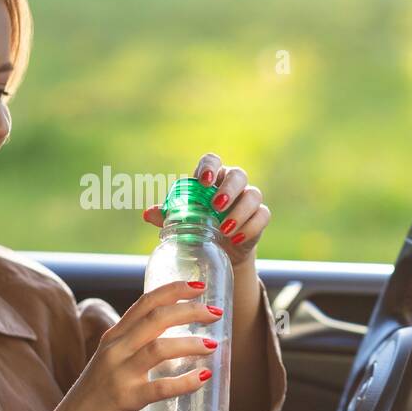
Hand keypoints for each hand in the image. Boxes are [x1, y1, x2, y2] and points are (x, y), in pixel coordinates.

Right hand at [50, 279, 226, 410]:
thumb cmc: (96, 397)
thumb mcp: (110, 362)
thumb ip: (134, 348)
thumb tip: (173, 341)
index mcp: (114, 337)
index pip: (145, 302)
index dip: (174, 290)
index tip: (199, 285)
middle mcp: (115, 349)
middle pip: (156, 318)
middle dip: (190, 311)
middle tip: (216, 313)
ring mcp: (119, 373)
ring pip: (160, 348)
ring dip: (190, 343)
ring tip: (213, 345)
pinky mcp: (125, 399)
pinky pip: (160, 387)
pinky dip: (185, 381)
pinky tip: (203, 377)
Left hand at [143, 152, 271, 267]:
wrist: (220, 250)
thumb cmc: (198, 227)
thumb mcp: (182, 222)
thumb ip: (167, 216)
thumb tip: (148, 213)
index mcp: (212, 178)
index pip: (213, 161)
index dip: (210, 167)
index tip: (204, 181)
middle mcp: (233, 185)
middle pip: (238, 175)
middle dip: (228, 189)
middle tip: (216, 206)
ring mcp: (249, 199)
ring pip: (253, 195)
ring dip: (239, 212)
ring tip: (224, 229)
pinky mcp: (260, 217)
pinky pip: (262, 216)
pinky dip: (250, 227)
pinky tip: (236, 239)